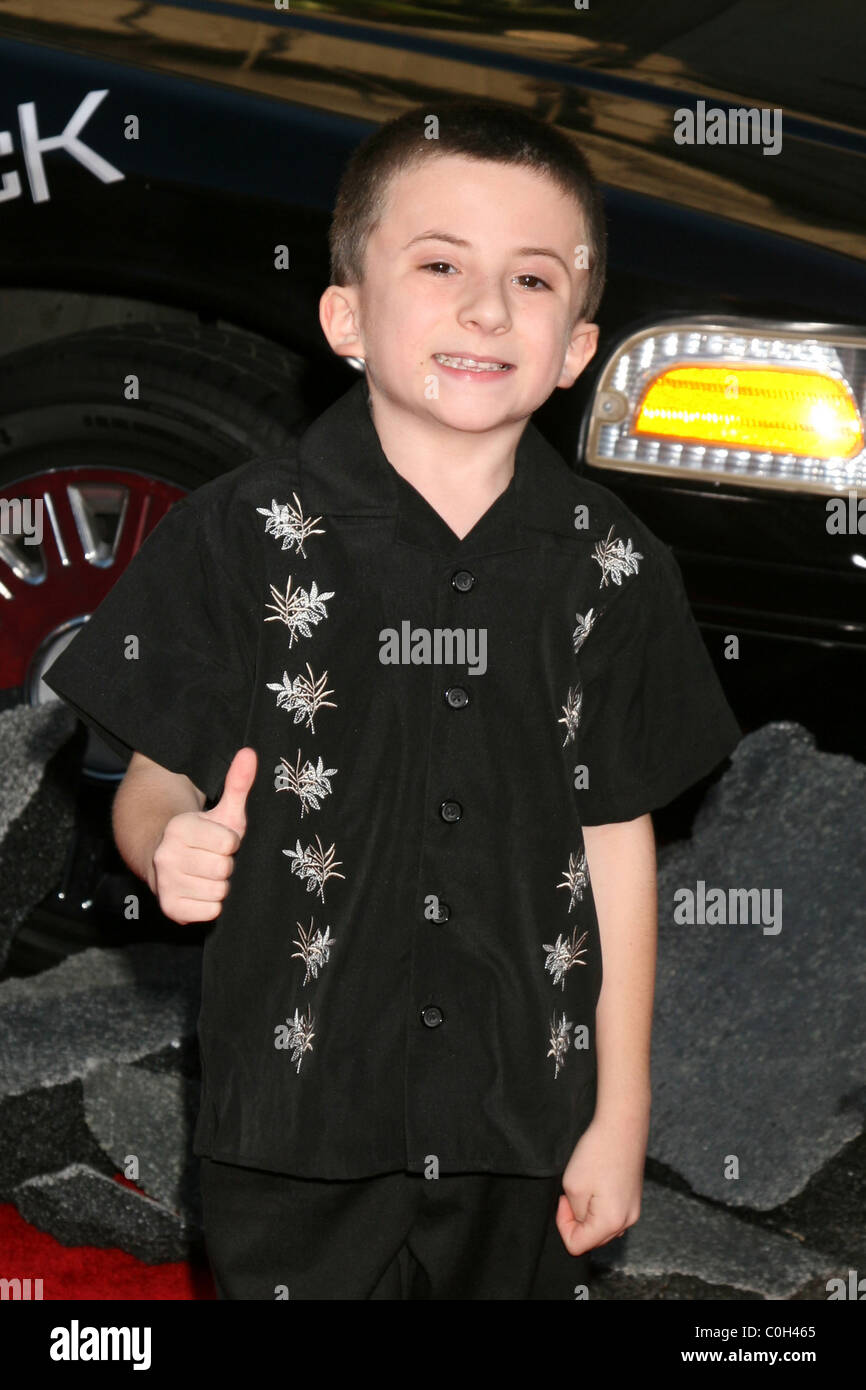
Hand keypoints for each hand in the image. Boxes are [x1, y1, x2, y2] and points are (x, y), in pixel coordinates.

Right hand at [150, 747, 256, 923]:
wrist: (163, 860)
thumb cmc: (203, 836)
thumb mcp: (223, 810)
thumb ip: (238, 783)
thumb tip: (250, 753)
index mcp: (180, 827)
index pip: (229, 843)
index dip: (230, 843)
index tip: (217, 841)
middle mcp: (166, 855)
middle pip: (224, 869)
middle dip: (225, 865)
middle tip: (211, 859)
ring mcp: (165, 883)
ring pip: (218, 892)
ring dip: (218, 886)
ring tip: (205, 874)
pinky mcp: (169, 908)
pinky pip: (210, 912)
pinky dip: (211, 905)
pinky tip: (200, 891)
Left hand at [555, 1105, 649, 1256]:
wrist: (623, 1125)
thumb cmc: (597, 1152)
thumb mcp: (573, 1187)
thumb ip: (575, 1214)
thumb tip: (581, 1221)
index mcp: (611, 1223)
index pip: (577, 1245)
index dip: (563, 1224)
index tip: (563, 1201)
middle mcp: (627, 1222)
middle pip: (592, 1239)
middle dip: (576, 1220)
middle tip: (572, 1193)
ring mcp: (633, 1211)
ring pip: (601, 1228)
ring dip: (588, 1214)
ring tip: (586, 1187)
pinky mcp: (634, 1199)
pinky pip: (612, 1215)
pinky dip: (599, 1207)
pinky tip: (597, 1184)